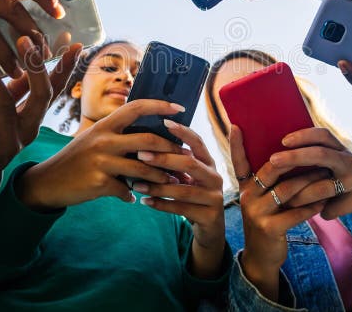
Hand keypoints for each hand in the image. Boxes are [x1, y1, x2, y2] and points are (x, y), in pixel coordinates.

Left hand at [0, 38, 79, 207]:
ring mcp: (8, 143)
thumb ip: (15, 90)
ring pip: (4, 103)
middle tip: (24, 38)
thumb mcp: (0, 111)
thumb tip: (28, 60)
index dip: (65, 68)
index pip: (54, 90)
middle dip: (35, 66)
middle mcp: (28, 131)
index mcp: (33, 119)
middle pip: (41, 95)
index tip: (74, 43)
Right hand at [15, 100, 185, 209]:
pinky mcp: (99, 183)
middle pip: (148, 141)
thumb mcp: (93, 140)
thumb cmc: (75, 160)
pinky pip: (126, 190)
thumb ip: (116, 137)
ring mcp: (101, 161)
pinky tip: (133, 197)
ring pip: (143, 168)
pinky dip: (132, 195)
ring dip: (160, 177)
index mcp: (104, 125)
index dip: (159, 105)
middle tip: (185, 156)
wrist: (47, 182)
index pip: (135, 107)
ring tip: (169, 182)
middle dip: (171, 150)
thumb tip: (148, 139)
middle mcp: (103, 140)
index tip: (180, 109)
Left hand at [130, 120, 225, 279]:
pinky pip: (182, 209)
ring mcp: (215, 197)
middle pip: (189, 163)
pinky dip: (162, 204)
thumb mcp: (188, 178)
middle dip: (164, 159)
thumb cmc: (193, 197)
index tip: (165, 122)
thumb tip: (146, 144)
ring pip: (183, 190)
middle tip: (140, 155)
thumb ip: (176, 163)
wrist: (210, 229)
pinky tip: (145, 201)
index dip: (183, 132)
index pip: (198, 142)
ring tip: (137, 185)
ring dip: (157, 186)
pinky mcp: (210, 216)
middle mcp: (215, 177)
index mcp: (209, 163)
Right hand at [228, 126, 328, 301]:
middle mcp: (247, 197)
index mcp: (245, 187)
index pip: (239, 162)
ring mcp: (256, 213)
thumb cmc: (268, 222)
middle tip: (316, 152)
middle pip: (271, 169)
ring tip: (327, 174)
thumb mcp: (261, 200)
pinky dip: (311, 206)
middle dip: (295, 159)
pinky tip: (324, 202)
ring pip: (287, 189)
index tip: (237, 125)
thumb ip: (268, 182)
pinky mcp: (269, 228)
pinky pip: (295, 212)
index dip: (236, 144)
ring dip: (310, 181)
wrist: (262, 257)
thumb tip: (287, 155)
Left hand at [269, 128, 351, 228]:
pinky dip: (324, 213)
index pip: (322, 135)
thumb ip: (319, 159)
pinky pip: (333, 209)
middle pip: (320, 155)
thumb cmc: (350, 180)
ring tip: (288, 201)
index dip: (303, 135)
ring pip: (323, 187)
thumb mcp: (338, 163)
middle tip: (272, 160)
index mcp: (342, 150)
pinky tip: (322, 215)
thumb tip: (282, 159)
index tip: (283, 140)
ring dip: (302, 196)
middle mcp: (350, 161)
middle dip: (295, 157)